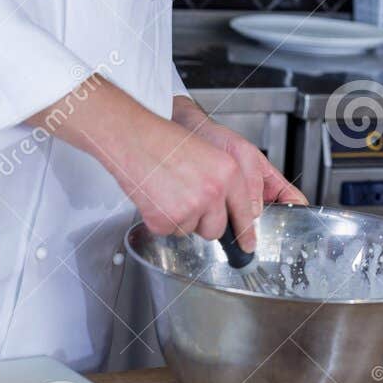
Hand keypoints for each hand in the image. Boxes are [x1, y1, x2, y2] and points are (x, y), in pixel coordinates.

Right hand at [104, 110, 301, 249]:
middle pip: (216, 229)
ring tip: (167, 190)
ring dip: (178, 217)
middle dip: (202, 223)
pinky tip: (155, 196)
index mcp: (229, 172)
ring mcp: (190, 207)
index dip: (246, 233)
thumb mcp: (208, 154)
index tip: (248, 245)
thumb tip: (228, 211)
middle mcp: (214, 191)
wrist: (134, 137)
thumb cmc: (166, 141)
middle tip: (186, 202)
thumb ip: (223, 183)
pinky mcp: (165, 219)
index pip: (244, 211)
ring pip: (189, 230)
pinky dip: (158, 219)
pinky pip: (166, 231)